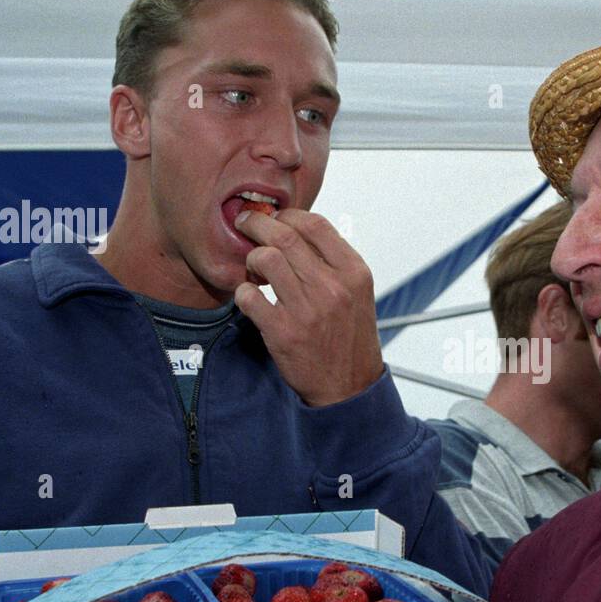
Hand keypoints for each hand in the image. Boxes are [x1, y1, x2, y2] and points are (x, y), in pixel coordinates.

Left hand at [232, 207, 383, 406]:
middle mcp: (333, 287)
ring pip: (265, 259)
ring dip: (252, 259)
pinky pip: (249, 296)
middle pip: (285, 236)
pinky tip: (250, 298)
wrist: (349, 386)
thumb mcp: (357, 293)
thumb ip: (334, 262)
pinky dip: (243, 292)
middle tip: (245, 224)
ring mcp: (308, 310)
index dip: (288, 215)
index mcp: (354, 272)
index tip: (275, 218)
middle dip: (257, 224)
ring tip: (254, 271)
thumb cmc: (350, 336)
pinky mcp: (284, 332)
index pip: (315, 224)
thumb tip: (298, 229)